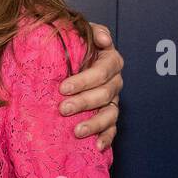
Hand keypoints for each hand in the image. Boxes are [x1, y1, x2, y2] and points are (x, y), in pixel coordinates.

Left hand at [59, 22, 121, 150]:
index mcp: (110, 60)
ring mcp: (112, 101)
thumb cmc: (71, 47)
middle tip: (63, 109)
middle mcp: (114, 81)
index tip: (63, 87)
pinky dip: (106, 138)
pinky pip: (111, 129)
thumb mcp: (77, 32)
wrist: (64, 63)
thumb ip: (89, 30)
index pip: (104, 69)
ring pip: (110, 113)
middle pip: (105, 93)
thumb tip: (103, 39)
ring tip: (77, 131)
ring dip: (94, 123)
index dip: (86, 79)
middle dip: (84, 102)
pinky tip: (97, 147)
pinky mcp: (107, 117)